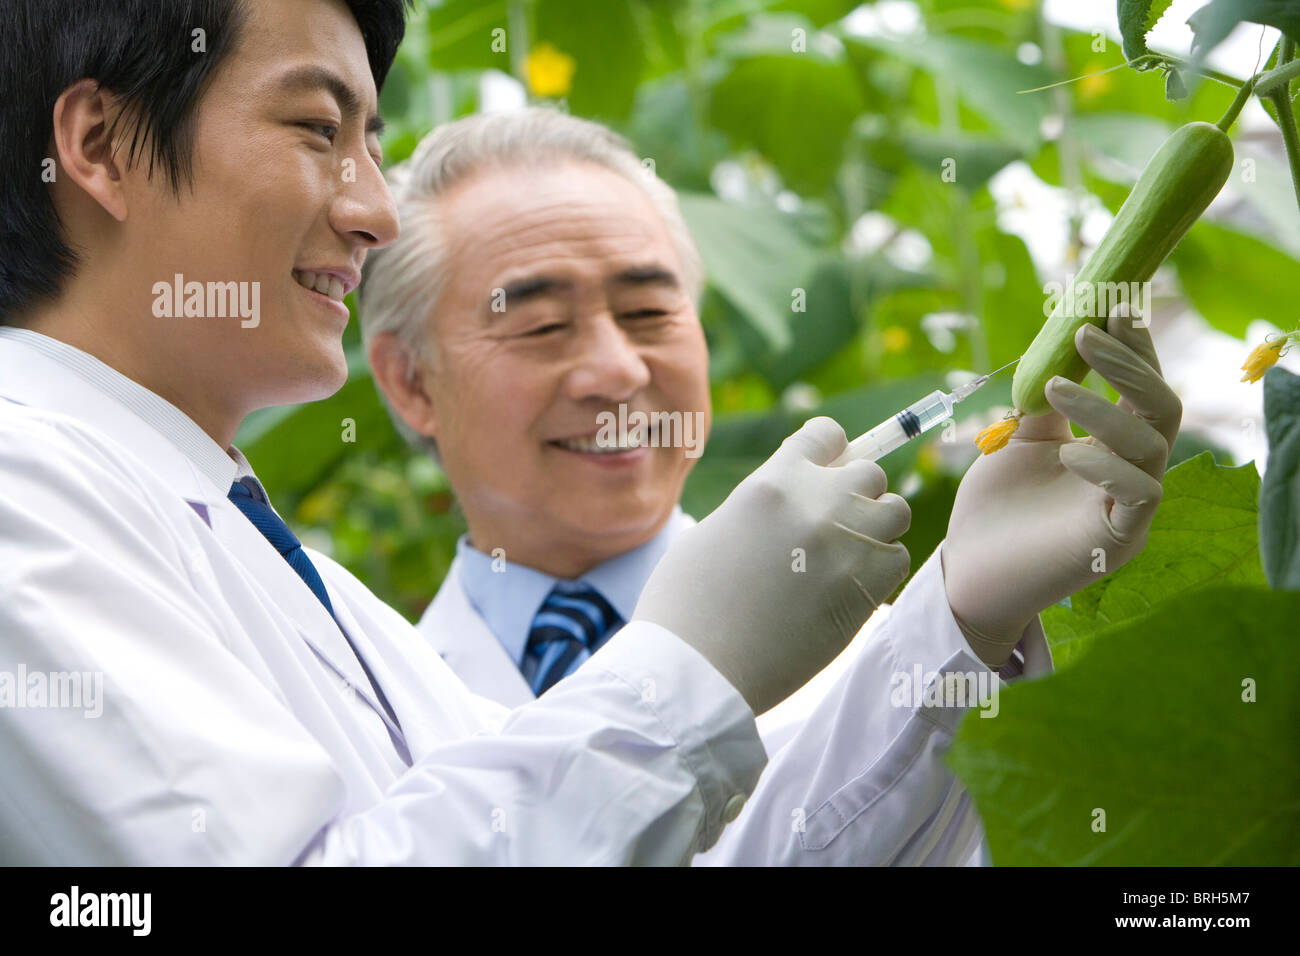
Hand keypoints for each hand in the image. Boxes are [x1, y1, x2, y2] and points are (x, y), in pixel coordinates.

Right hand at [634, 417, 910, 714]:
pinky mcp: (866, 590)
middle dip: (855, 494)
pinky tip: (848, 588)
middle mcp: (817, 503)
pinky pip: (896, 559)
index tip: (824, 473)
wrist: (696, 666)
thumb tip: (796, 501)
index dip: (829, 453)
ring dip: (875, 528)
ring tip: (845, 556)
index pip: (828, 435)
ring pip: (895, 512)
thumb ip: (765, 504)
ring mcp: (847, 545)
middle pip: (870, 472)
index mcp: (773, 481)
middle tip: (832, 526)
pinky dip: (879, 571)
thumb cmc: (688, 602)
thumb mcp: (718, 528)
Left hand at [943, 306, 1181, 666]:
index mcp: (1114, 446)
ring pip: (1152, 444)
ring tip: (1055, 388)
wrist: (968, 568)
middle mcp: (1133, 472)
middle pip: (1162, 406)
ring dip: (1104, 407)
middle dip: (1127, 364)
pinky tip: (1069, 453)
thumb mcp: (1019, 439)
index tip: (1114, 306)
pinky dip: (1107, 465)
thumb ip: (1045, 400)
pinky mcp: (1118, 542)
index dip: (1135, 346)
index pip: (1142, 387)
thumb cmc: (995, 506)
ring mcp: (1131, 509)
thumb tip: (1057, 347)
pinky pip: (1140, 495)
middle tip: (1083, 335)